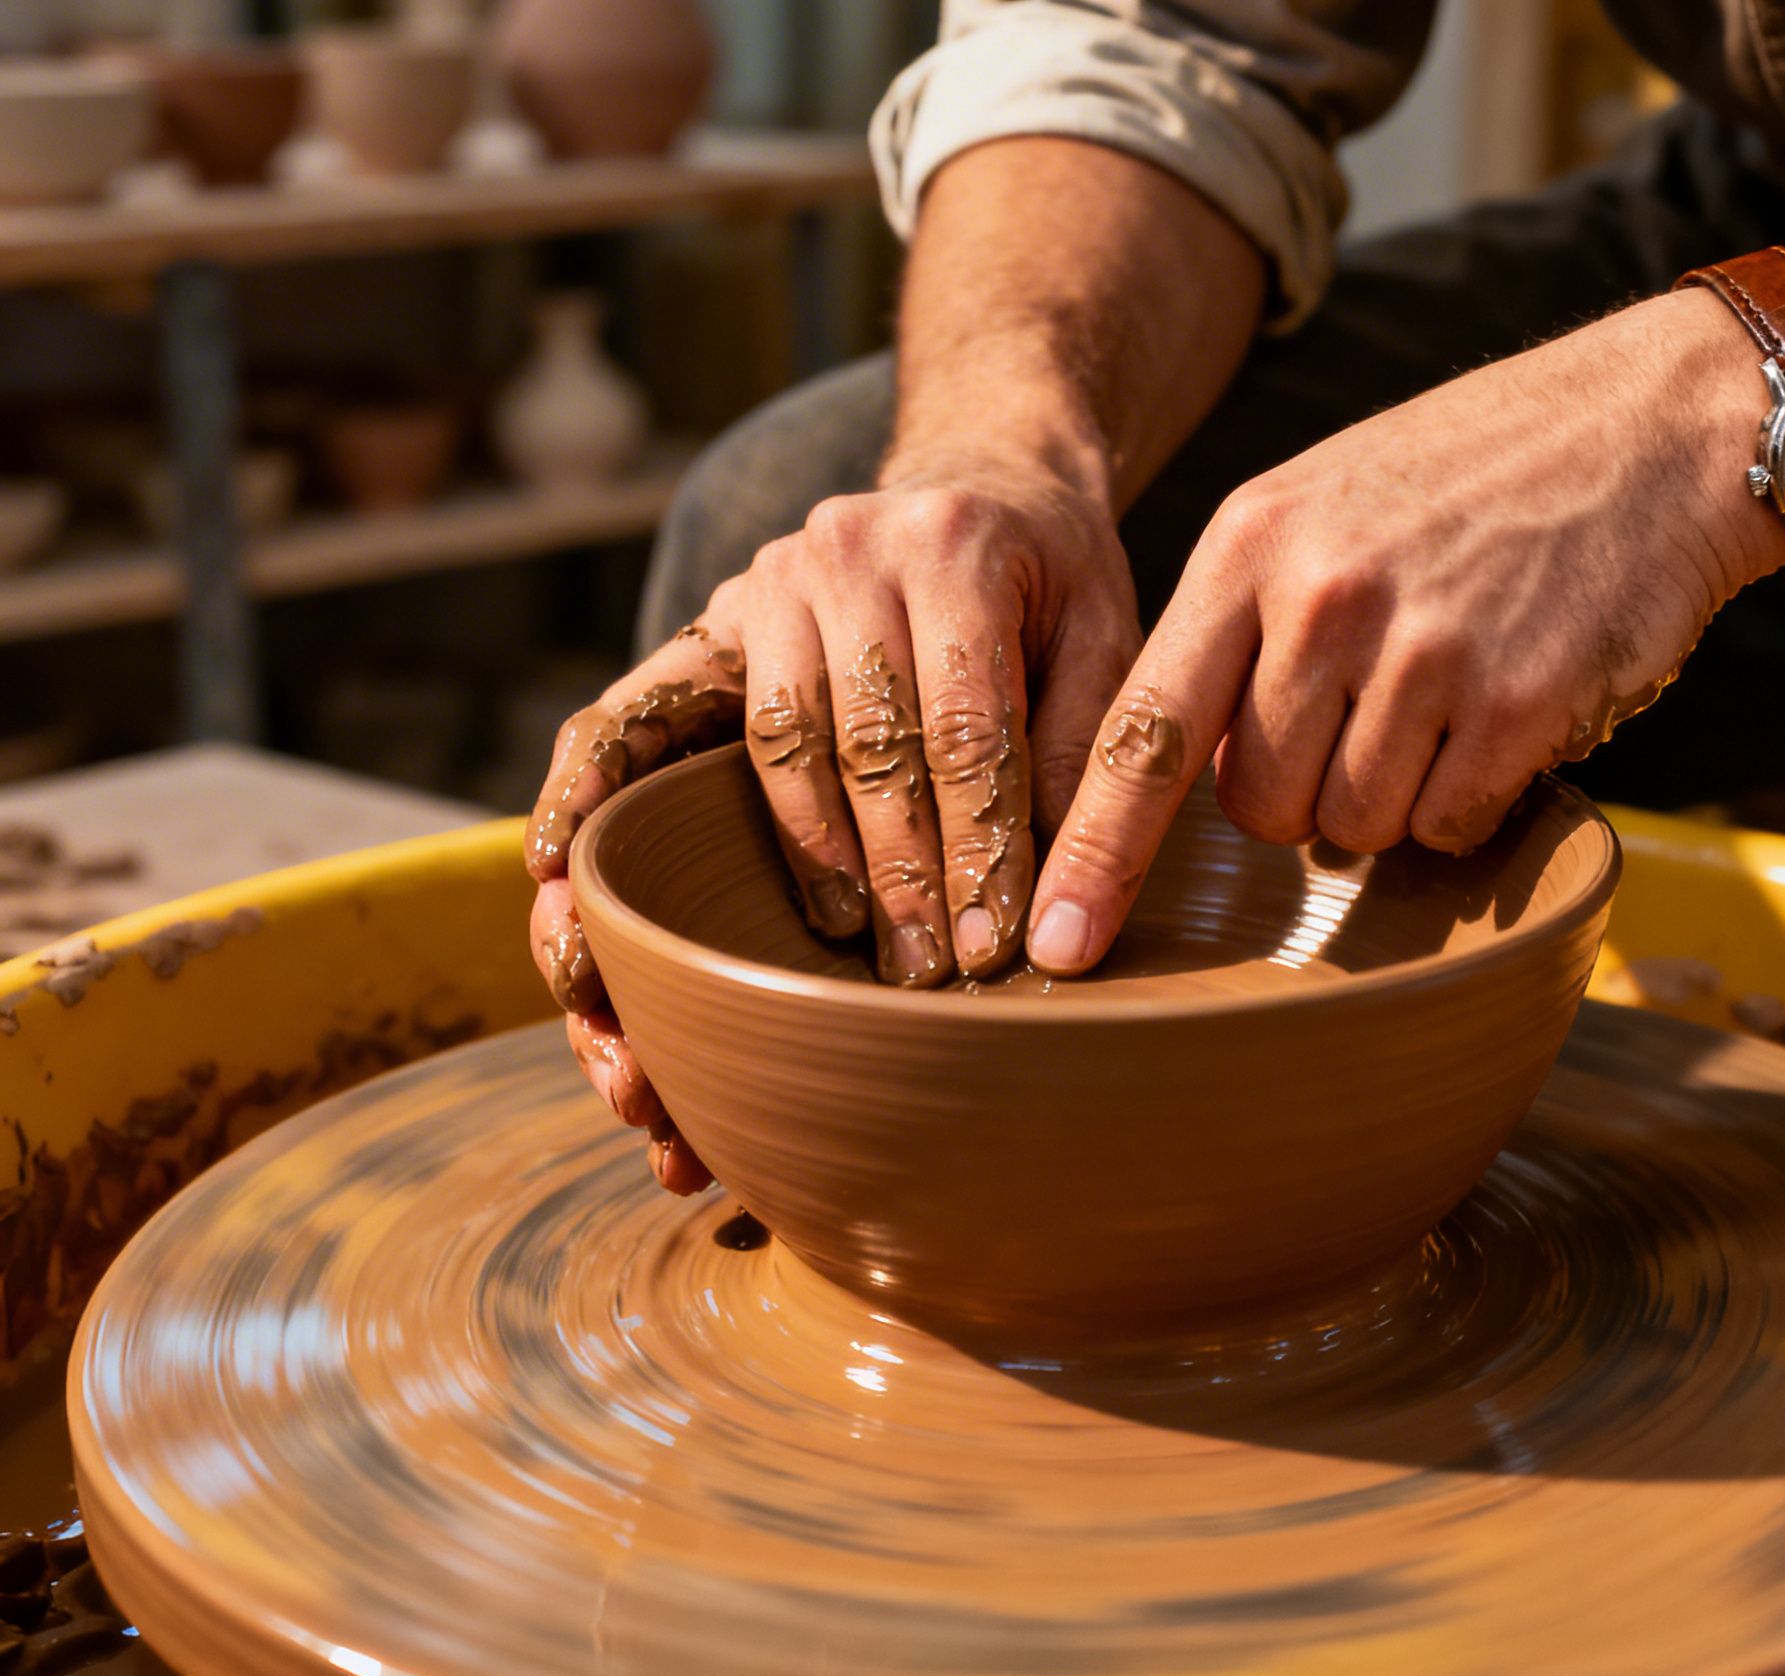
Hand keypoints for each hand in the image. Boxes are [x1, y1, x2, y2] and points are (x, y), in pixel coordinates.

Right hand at [526, 461, 1140, 1189]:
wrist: (979, 481)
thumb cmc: (1053, 580)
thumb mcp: (1108, 637)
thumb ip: (1087, 750)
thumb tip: (1057, 902)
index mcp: (953, 545)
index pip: (961, 725)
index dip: (976, 845)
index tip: (991, 945)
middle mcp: (843, 549)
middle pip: (863, 744)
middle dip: (897, 874)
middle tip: (923, 975)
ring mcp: (765, 581)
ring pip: (773, 747)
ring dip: (807, 861)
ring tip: (841, 951)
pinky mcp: (713, 621)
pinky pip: (637, 712)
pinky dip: (596, 795)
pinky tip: (566, 879)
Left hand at [1022, 290, 1784, 974]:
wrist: (1654, 426)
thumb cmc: (1474, 476)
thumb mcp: (1320, 503)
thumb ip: (1240, 626)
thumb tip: (1187, 775)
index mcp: (1250, 544)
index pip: (1140, 730)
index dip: (1093, 850)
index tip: (1054, 942)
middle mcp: (1323, 598)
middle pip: (1255, 807)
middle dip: (1300, 797)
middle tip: (1367, 719)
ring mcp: (1422, 652)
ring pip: (1351, 826)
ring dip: (1392, 797)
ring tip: (1444, 696)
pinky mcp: (1516, 704)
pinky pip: (1446, 825)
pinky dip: (1467, 801)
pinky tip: (1499, 715)